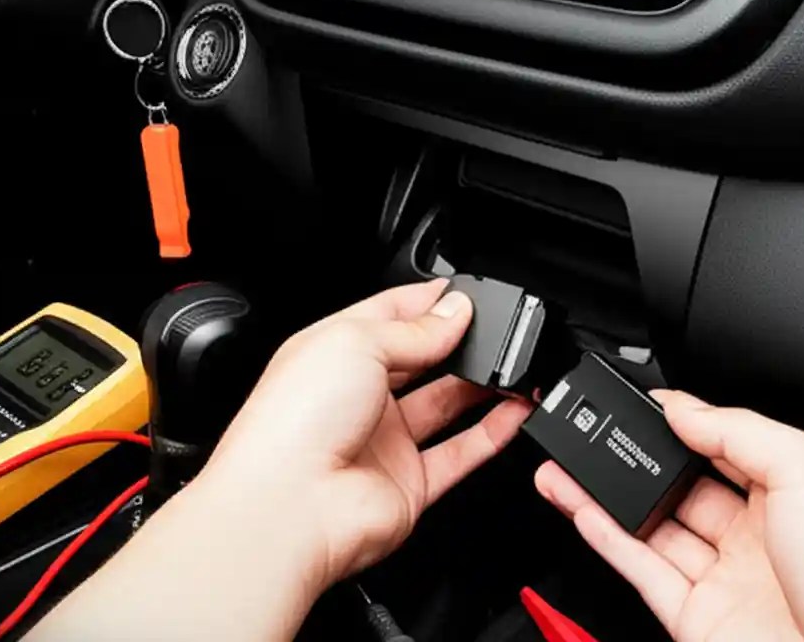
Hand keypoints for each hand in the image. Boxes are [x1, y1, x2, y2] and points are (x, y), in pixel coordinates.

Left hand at [200, 278, 532, 585]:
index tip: (466, 294)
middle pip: (422, 359)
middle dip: (458, 342)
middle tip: (495, 330)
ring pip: (446, 404)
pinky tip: (515, 410)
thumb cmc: (292, 423)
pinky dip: (493, 432)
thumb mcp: (355, 341)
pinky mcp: (409, 483)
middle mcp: (357, 397)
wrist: (288, 507)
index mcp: (333, 352)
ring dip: (482, 384)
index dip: (428, 302)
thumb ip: (415, 328)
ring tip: (514, 365)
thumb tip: (455, 311)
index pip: (388, 314)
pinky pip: (461, 453)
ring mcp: (383, 441)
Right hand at [536, 391, 803, 641]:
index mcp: (797, 492)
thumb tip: (685, 407)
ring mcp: (725, 581)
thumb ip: (742, 432)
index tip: (641, 401)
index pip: (727, 443)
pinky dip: (606, 538)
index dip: (684, 420)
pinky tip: (581, 508)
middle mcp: (759, 536)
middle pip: (682, 485)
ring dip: (605, 494)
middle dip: (637, 457)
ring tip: (565, 463)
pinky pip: (642, 572)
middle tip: (593, 429)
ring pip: (652, 527)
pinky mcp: (696, 621)